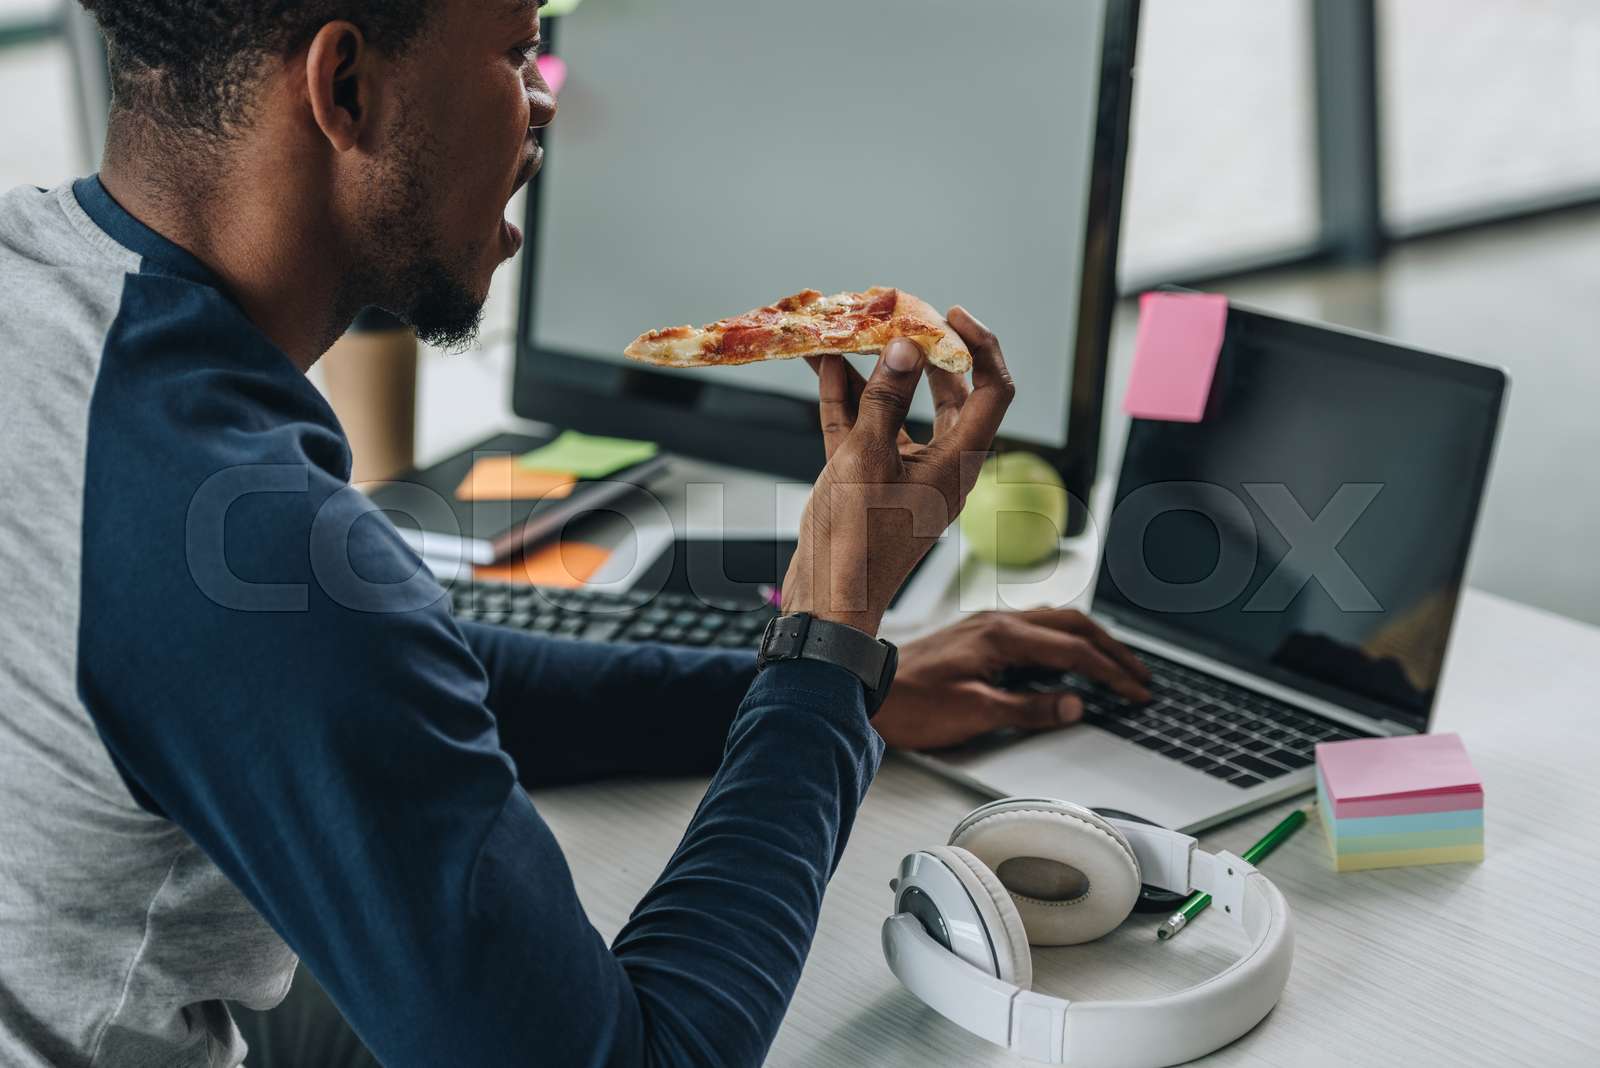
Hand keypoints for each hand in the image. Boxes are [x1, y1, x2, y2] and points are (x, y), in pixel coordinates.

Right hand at [782, 308, 1012, 635]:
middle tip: (897, 316)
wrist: (825, 604)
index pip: (993, 390)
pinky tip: (826, 367)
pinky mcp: (869, 481)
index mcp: (959, 464)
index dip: (980, 345)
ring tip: (853, 331)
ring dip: (876, 372)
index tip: (949, 314)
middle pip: (949, 394)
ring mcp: (903, 474)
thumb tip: (904, 348)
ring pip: (899, 409)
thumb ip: (884, 401)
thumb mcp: (866, 460)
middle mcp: (939, 466)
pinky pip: (866, 430)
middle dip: (922, 352)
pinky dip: (848, 400)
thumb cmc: (854, 542)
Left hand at [873, 608, 1151, 750]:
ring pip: (1054, 621)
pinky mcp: (976, 634)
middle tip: (1140, 675)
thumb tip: (1074, 705)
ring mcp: (987, 624)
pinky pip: (1034, 627)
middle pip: (1073, 626)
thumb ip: (1028, 708)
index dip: (1112, 674)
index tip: (1138, 693)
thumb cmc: (912, 702)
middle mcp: (998, 622)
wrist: (865, 687)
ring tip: (1114, 661)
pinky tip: (1064, 654)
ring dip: (1089, 639)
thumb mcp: (975, 712)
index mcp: (1004, 637)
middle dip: (1112, 650)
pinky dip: (1062, 638)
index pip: (1076, 651)